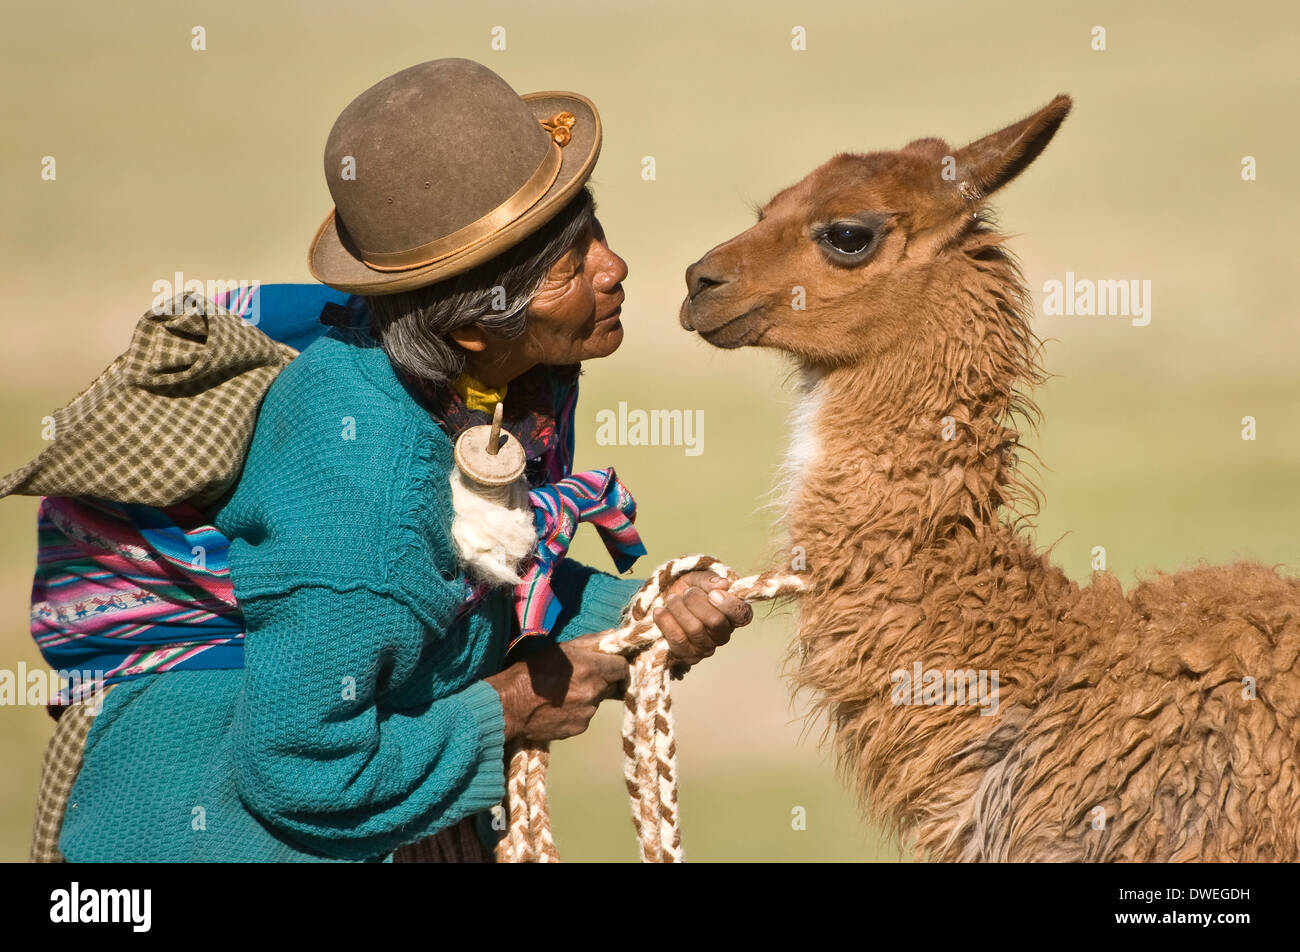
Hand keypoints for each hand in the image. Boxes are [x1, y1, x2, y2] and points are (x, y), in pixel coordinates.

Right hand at [485, 632, 628, 742]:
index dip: (617, 665)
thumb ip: (590, 642)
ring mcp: (587, 714)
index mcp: (591, 669)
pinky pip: (584, 717)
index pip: (621, 668)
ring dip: (587, 696)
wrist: (509, 705)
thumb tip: (613, 636)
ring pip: (596, 702)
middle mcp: (593, 693)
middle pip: (610, 686)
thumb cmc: (531, 672)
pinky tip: (559, 707)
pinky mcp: (578, 729)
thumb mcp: (559, 649)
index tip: (610, 665)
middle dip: (601, 680)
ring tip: (564, 693)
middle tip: (582, 677)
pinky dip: (577, 711)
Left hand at [653, 570, 753, 667]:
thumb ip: (709, 580)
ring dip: (679, 609)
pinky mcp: (687, 656)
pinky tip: (660, 611)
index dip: (729, 605)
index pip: (742, 615)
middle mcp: (723, 634)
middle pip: (715, 621)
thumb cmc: (689, 590)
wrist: (667, 605)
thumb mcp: (698, 579)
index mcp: (733, 614)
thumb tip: (722, 584)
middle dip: (696, 601)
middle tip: (687, 592)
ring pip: (694, 629)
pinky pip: (677, 640)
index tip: (713, 594)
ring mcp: (706, 648)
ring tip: (671, 598)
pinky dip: (666, 622)